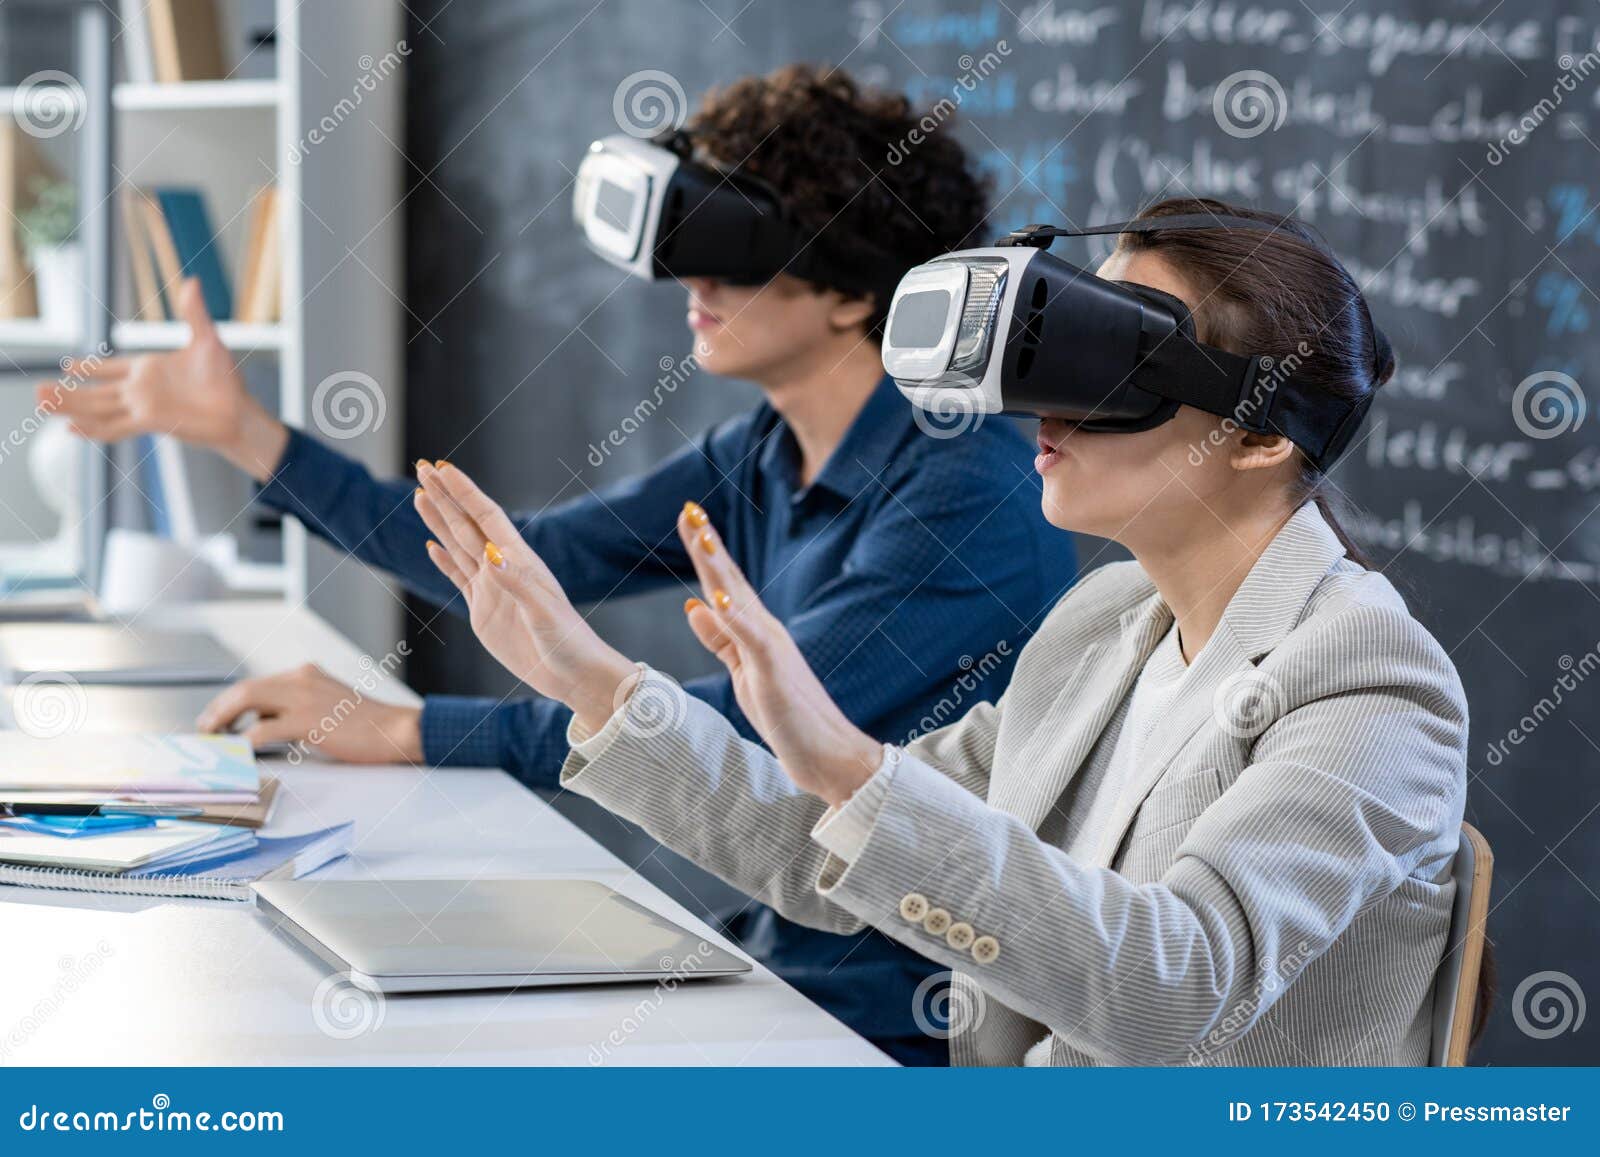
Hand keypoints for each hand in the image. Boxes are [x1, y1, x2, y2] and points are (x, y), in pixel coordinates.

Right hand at [37, 279, 288, 480]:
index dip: (91, 368)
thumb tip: (192, 281)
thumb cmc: (226, 381)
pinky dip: (93, 429)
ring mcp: (143, 407)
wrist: (240, 413)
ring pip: (97, 407)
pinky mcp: (150, 422)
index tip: (68, 365)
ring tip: (41, 404)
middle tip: (38, 390)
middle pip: (95, 390)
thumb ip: (193, 313)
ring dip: (70, 406)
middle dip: (67, 390)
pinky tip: (71, 430)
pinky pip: (115, 427)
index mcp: (149, 370)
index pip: (110, 368)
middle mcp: (141, 390)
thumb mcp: (207, 341)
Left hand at [196, 663, 423, 763]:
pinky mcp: (307, 722)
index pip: (257, 684)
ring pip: (248, 701)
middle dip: (219, 709)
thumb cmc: (367, 724)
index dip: (231, 701)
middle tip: (206, 729)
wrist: (396, 729)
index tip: (218, 718)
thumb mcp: (328, 704)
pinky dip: (245, 740)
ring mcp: (304, 698)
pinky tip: (238, 750)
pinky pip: (263, 729)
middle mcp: (301, 680)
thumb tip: (263, 723)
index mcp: (306, 675)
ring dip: (224, 721)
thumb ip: (297, 707)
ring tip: (214, 739)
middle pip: (245, 689)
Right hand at [413, 460, 636, 732]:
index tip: (441, 468)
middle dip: (444, 496)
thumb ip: (518, 583)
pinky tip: (431, 546)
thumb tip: (491, 553)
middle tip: (421, 469)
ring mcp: (492, 589)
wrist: (573, 675)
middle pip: (467, 524)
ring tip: (419, 497)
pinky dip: (444, 561)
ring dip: (439, 521)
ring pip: (459, 546)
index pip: (486, 517)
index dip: (464, 492)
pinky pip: (459, 578)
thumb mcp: (544, 613)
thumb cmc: (568, 643)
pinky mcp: (484, 611)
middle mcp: (504, 569)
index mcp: (521, 562)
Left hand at [675, 503, 881, 807]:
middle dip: (707, 545)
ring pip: (739, 600)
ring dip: (719, 566)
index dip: (704, 552)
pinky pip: (751, 640)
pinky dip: (734, 616)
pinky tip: (716, 596)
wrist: (831, 754)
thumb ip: (722, 639)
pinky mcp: (776, 672)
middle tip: (690, 508)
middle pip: (729, 581)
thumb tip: (695, 606)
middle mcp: (765, 631)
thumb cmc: (789, 719)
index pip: (723, 585)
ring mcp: (772, 649)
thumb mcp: (744, 674)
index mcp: (755, 633)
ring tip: (701, 533)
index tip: (688, 518)